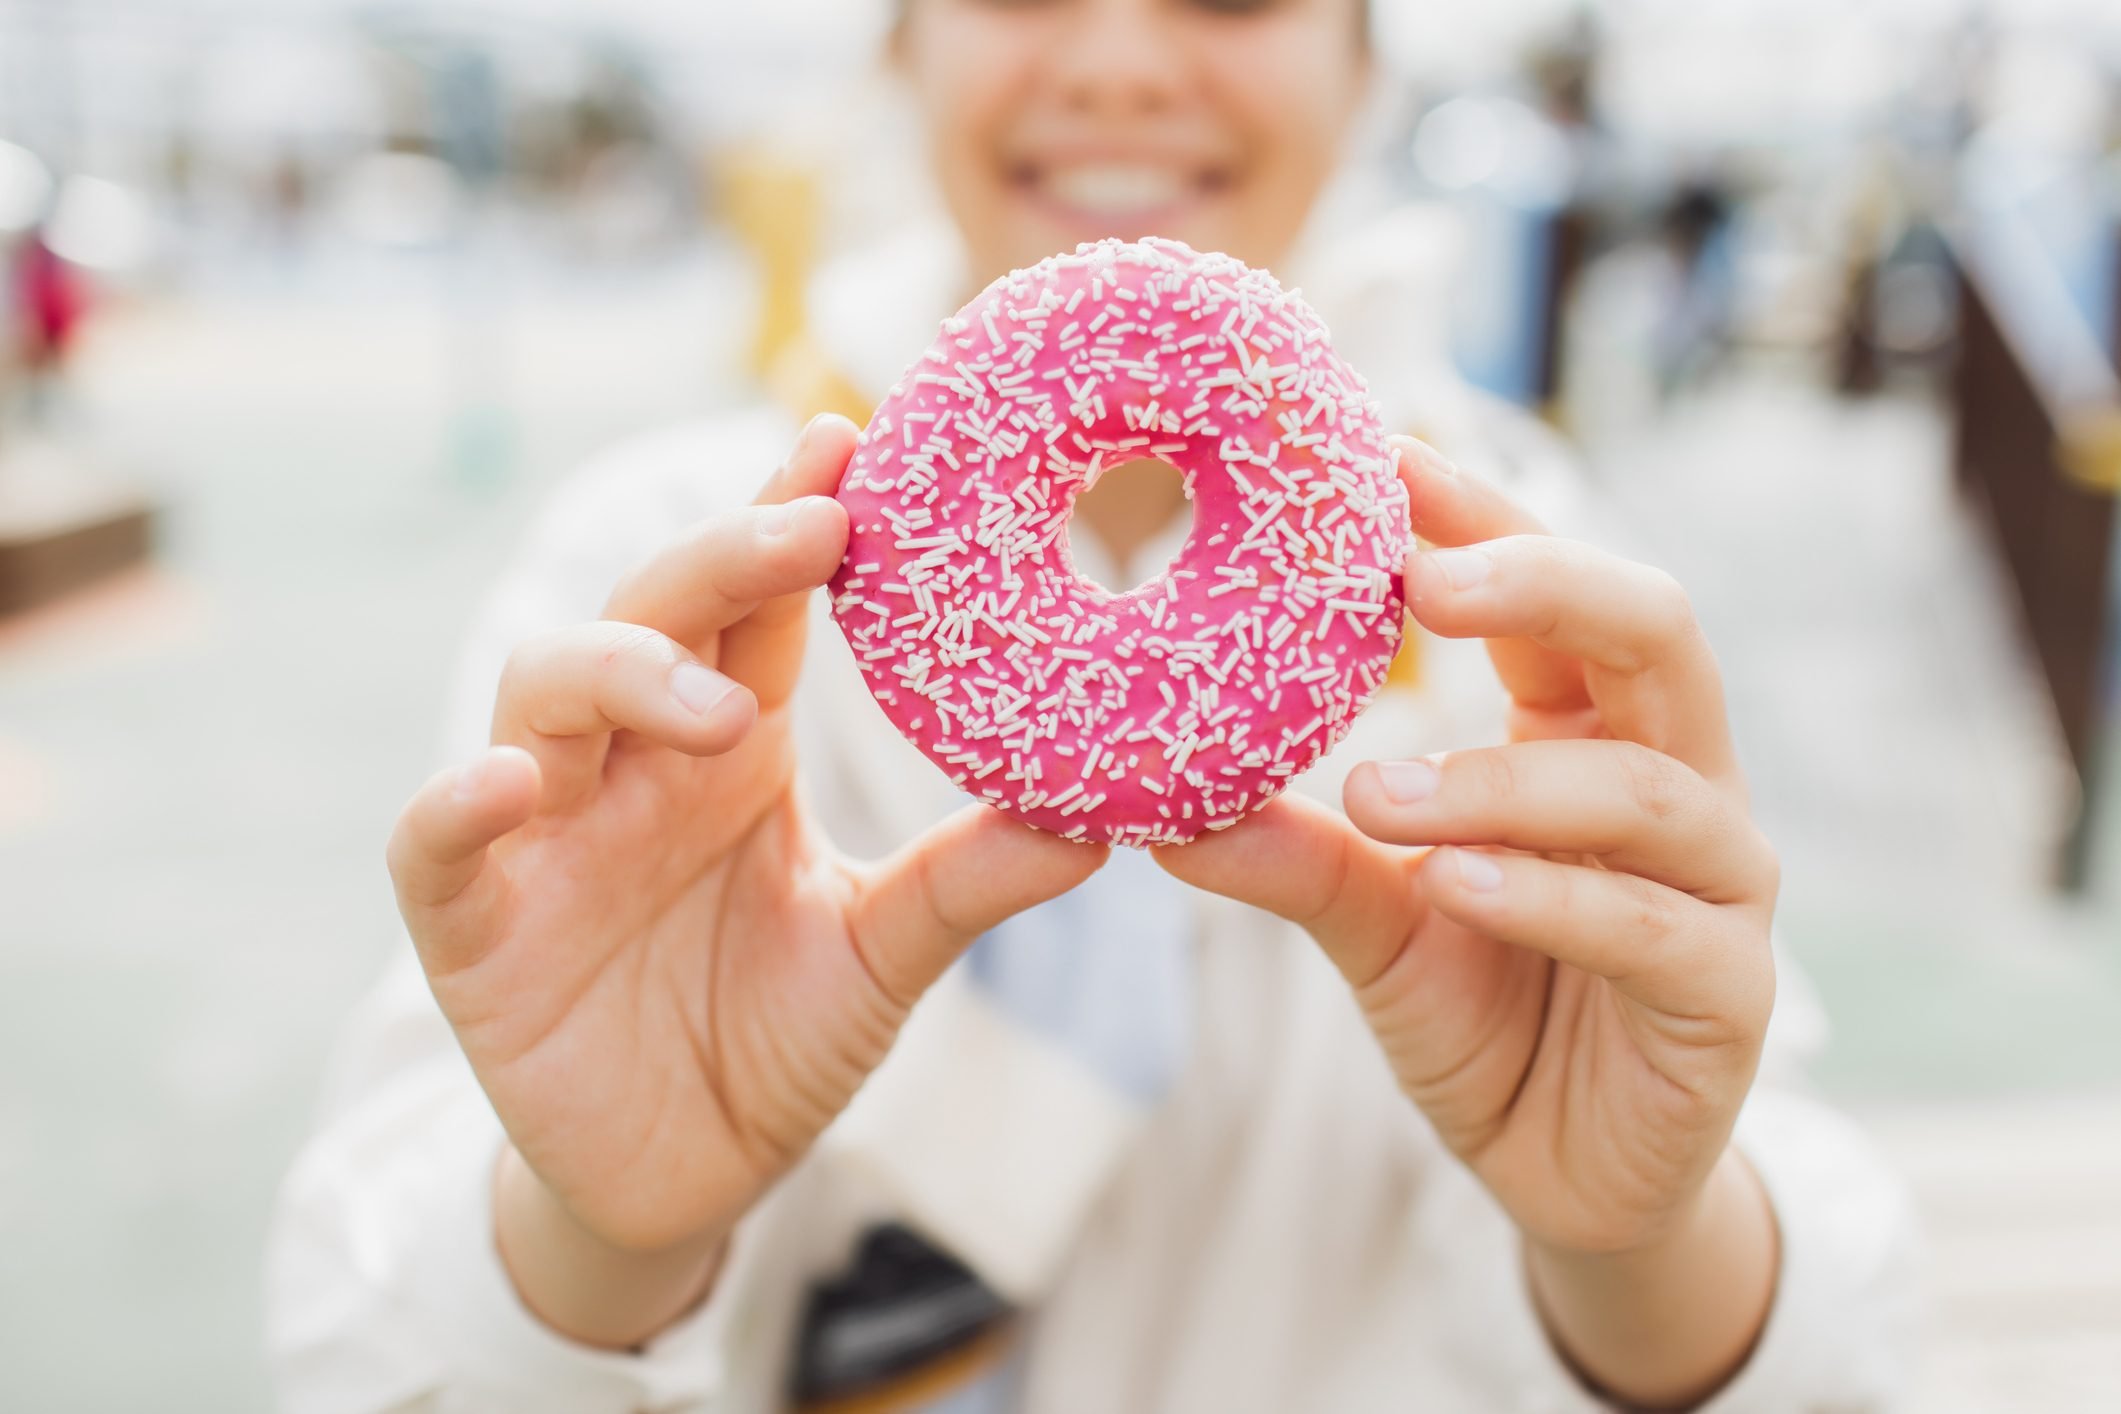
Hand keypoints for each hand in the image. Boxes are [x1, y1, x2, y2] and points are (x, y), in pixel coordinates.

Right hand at [386, 417, 1105, 1342]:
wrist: (684, 1178)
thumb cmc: (775, 1038)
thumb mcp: (882, 953)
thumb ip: (966, 882)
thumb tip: (1098, 820)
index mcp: (733, 745)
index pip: (755, 603)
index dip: (791, 521)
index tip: (852, 440)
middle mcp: (634, 763)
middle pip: (652, 612)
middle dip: (725, 557)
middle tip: (818, 528)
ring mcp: (544, 833)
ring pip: (542, 691)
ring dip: (623, 670)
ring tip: (719, 705)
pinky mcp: (472, 928)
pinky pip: (434, 845)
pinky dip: (457, 807)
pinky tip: (508, 788)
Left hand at [1156, 436, 1778, 1403]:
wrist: (1562, 1176)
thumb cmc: (1482, 1013)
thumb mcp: (1374, 920)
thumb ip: (1295, 856)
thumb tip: (1159, 804)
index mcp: (1590, 730)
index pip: (1552, 591)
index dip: (1478, 516)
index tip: (1376, 453)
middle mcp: (1677, 779)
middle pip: (1652, 630)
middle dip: (1542, 581)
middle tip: (1419, 573)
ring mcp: (1723, 883)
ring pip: (1647, 785)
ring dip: (1506, 782)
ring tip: (1379, 790)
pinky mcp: (1732, 990)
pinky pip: (1652, 923)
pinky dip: (1551, 896)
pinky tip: (1455, 883)